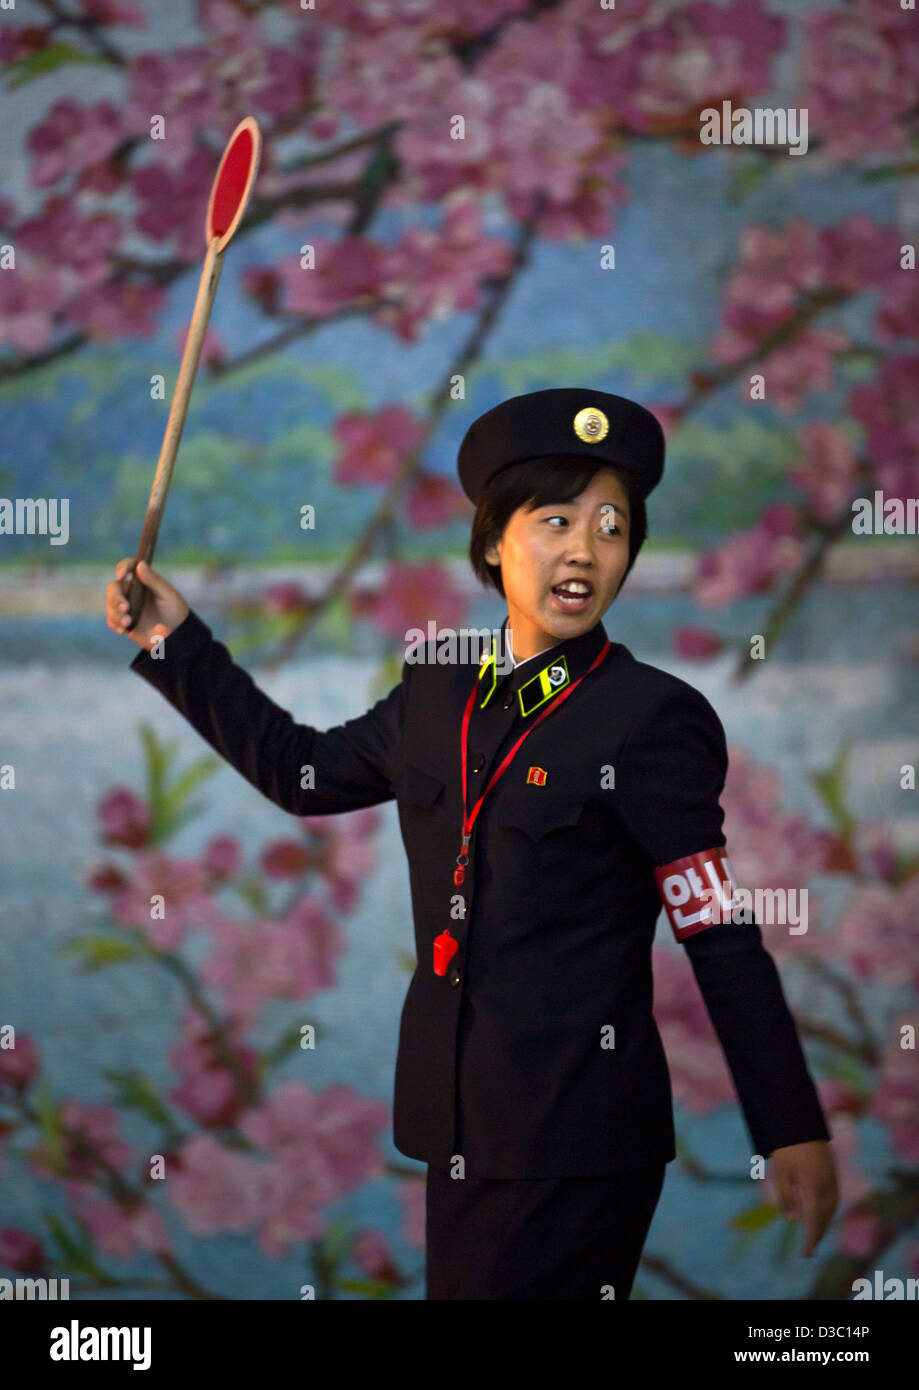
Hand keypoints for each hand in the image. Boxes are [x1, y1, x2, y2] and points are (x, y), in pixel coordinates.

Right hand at [106, 558, 189, 651]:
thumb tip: (140, 565)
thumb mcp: (168, 596)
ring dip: (116, 613)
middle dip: (116, 597)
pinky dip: (115, 624)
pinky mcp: (123, 621)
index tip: (121, 575)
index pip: (129, 567)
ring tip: (128, 623)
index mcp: (144, 580)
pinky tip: (124, 630)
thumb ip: (155, 581)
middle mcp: (132, 591)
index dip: (123, 567)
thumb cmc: (175, 612)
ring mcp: (127, 606)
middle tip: (125, 608)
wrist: (175, 637)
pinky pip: (112, 620)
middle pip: (114, 587)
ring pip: (110, 604)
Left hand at [770, 1139, 837, 1256]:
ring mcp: (832, 1179)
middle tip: (808, 1250)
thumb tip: (793, 1221)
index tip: (806, 1254)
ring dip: (823, 1224)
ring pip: (831, 1209)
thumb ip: (787, 1197)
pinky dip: (826, 1212)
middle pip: (825, 1217)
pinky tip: (819, 1216)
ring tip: (813, 1237)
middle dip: (818, 1235)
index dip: (811, 1239)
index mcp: (814, 1187)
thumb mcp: (781, 1172)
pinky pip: (832, 1199)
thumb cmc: (787, 1147)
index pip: (815, 1220)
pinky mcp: (832, 1173)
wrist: (801, 1122)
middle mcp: (828, 1185)